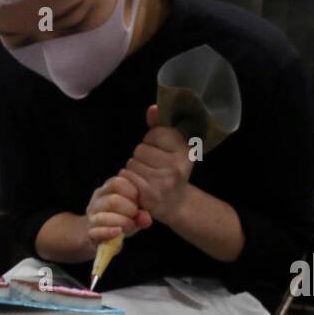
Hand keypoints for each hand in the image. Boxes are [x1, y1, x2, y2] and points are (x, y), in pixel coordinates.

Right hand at [86, 173, 151, 249]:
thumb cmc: (120, 219)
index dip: (131, 191)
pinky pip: (97, 232)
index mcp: (107, 189)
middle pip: (112, 200)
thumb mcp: (134, 214)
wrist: (100, 236)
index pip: (116, 182)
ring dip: (122, 222)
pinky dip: (109, 232)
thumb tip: (146, 219)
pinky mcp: (90, 233)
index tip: (138, 201)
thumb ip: (142, 214)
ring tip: (130, 225)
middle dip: (129, 209)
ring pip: (103, 216)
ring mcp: (91, 217)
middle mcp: (96, 201)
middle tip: (135, 215)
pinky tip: (118, 231)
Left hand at [122, 104, 194, 227]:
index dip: (152, 141)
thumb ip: (161, 127)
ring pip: (132, 163)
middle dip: (142, 157)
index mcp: (185, 150)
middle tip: (152, 168)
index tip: (160, 152)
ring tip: (147, 177)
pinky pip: (128, 177)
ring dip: (134, 169)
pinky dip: (129, 180)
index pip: (156, 133)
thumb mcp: (172, 147)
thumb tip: (153, 109)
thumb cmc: (170, 171)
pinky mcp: (150, 193)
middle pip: (141, 149)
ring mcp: (163, 180)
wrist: (176, 204)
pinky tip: (140, 186)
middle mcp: (177, 165)